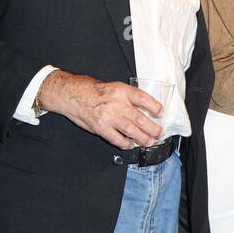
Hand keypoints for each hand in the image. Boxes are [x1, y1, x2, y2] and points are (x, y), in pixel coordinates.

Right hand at [37, 71, 163, 148]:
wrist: (72, 95)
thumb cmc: (93, 91)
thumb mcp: (114, 87)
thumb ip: (128, 97)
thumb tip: (145, 109)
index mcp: (122, 91)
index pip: (144, 98)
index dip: (155, 107)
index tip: (161, 112)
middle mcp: (117, 104)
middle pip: (141, 119)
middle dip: (153, 128)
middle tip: (159, 132)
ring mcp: (109, 117)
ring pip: (132, 131)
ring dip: (143, 139)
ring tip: (149, 142)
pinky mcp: (101, 128)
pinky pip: (118, 139)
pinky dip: (126, 144)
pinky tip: (131, 144)